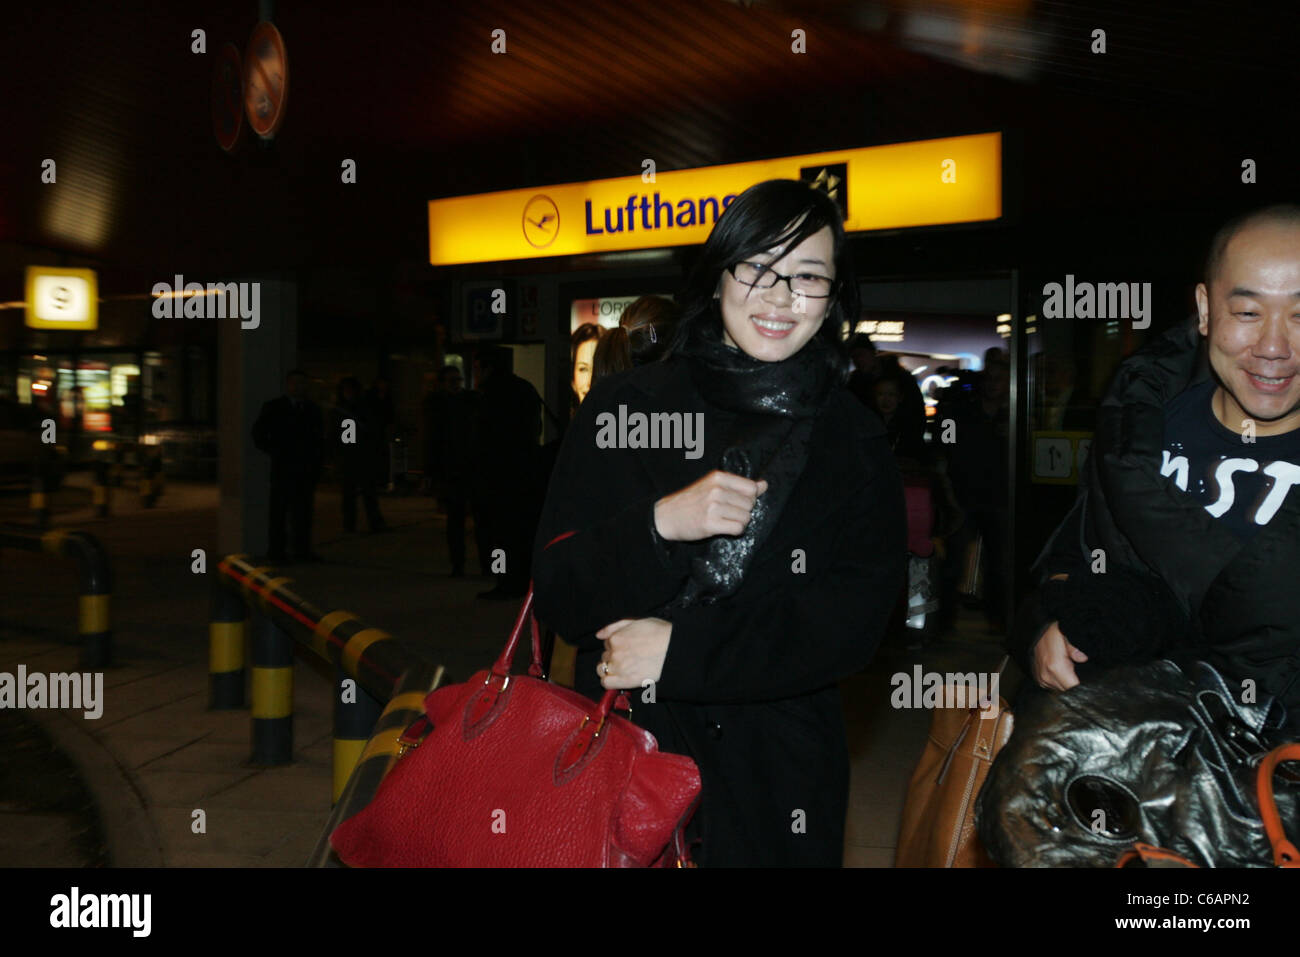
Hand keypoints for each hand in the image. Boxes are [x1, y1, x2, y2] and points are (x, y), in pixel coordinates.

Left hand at [595, 618, 671, 689]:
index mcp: (616, 638)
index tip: (627, 648)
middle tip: (629, 657)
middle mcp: (614, 652)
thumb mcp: (636, 622)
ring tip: (624, 668)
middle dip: (614, 657)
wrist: (674, 649)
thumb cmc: (660, 634)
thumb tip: (599, 635)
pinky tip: (617, 678)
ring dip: (610, 669)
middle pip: (605, 656)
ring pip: (602, 669)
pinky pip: (606, 683)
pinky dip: (609, 681)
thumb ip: (615, 627)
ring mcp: (618, 667)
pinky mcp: (624, 681)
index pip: (607, 643)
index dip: (616, 645)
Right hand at [653, 470, 767, 541]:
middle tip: (727, 513)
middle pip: (750, 504)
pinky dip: (734, 531)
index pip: (751, 488)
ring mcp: (713, 507)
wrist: (667, 516)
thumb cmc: (692, 501)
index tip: (737, 502)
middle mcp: (717, 490)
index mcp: (718, 477)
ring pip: (746, 518)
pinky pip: (738, 529)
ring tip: (724, 521)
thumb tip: (764, 485)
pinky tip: (724, 528)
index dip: (749, 498)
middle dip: (743, 511)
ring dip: (739, 522)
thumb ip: (739, 485)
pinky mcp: (710, 524)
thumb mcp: (714, 486)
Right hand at [1033, 621, 1088, 690]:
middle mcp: (1047, 676)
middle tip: (1075, 669)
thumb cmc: (1051, 634)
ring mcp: (1042, 678)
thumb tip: (1084, 659)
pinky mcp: (1039, 679)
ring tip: (1066, 667)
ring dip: (1066, 682)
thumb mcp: (1066, 637)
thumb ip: (1075, 650)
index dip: (1082, 685)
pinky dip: (1058, 680)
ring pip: (1060, 689)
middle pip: (1067, 690)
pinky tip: (1060, 670)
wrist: (1036, 633)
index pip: (1073, 688)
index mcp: (1056, 667)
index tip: (1087, 680)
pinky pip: (1053, 686)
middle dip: (1074, 682)